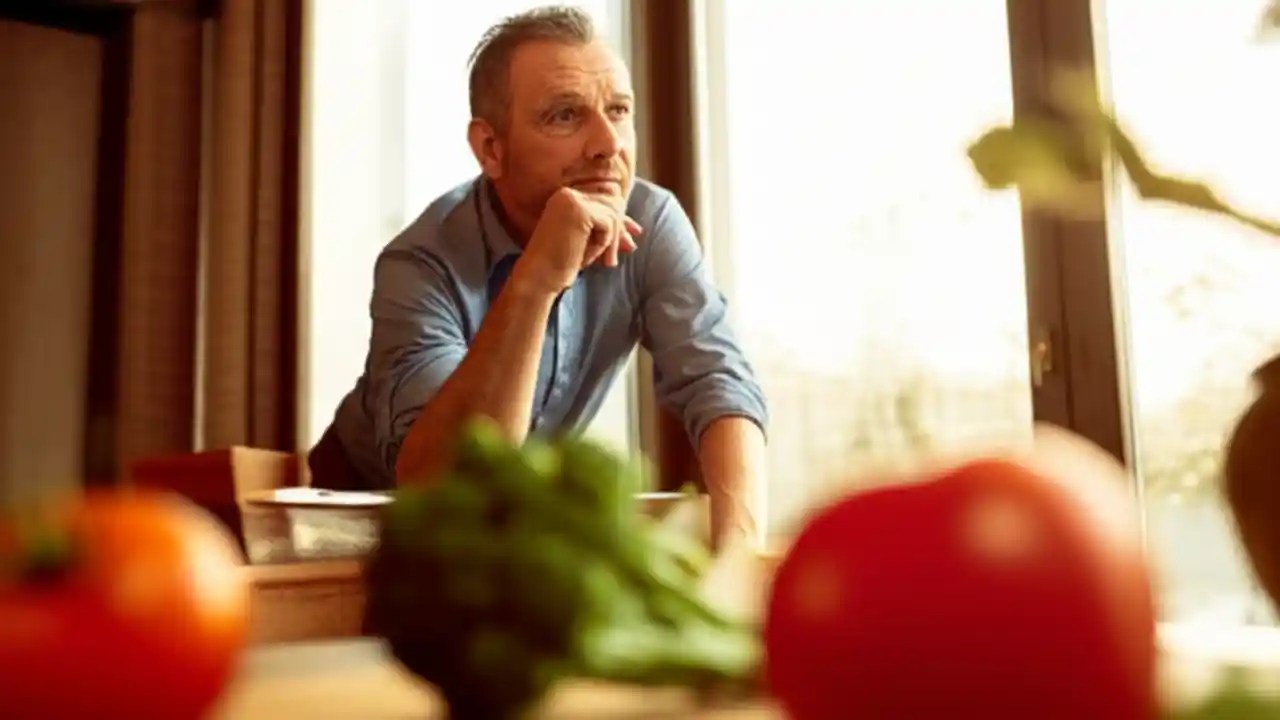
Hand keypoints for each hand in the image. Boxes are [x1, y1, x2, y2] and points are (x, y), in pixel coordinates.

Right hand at [512, 187, 641, 295]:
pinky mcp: (578, 211)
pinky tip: (589, 258)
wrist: (540, 277)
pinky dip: (604, 243)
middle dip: (620, 229)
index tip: (634, 233)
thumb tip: (636, 227)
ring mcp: (572, 200)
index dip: (621, 217)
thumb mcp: (590, 241)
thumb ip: (608, 228)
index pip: (607, 196)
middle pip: (614, 202)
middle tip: (623, 251)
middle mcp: (568, 193)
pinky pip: (608, 224)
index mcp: (567, 196)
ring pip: (613, 214)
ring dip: (611, 241)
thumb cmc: (562, 263)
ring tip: (602, 260)